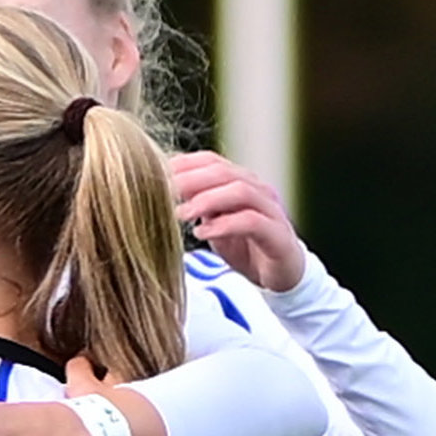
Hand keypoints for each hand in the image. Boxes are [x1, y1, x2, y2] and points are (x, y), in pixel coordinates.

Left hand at [168, 152, 309, 293]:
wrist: (281, 274)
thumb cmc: (244, 245)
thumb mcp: (213, 222)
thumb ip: (195, 205)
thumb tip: (161, 191)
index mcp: (241, 182)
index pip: (211, 161)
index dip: (183, 164)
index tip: (154, 174)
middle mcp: (258, 189)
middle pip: (223, 172)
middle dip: (190, 179)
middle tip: (162, 191)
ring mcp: (271, 210)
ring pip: (240, 191)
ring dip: (206, 200)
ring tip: (180, 214)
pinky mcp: (278, 234)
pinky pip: (252, 222)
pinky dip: (224, 225)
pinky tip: (202, 233)